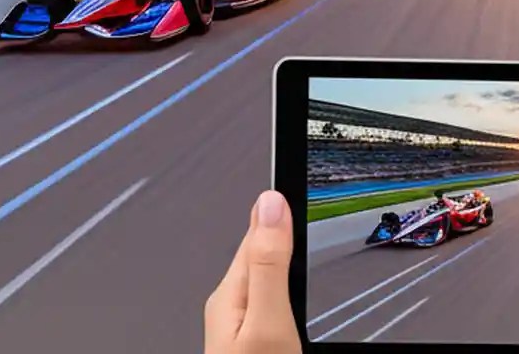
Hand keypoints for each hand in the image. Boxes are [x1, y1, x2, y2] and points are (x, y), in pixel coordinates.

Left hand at [205, 190, 301, 353]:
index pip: (256, 234)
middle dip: (276, 229)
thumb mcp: (268, 321)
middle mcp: (229, 307)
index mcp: (230, 294)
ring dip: (276, 254)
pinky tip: (283, 281)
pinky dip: (277, 280)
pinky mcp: (250, 341)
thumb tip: (271, 205)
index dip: (276, 208)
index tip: (287, 180)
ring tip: (285, 226)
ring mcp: (238, 326)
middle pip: (258, 253)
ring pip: (261, 276)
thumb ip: (270, 267)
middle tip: (289, 195)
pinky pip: (264, 297)